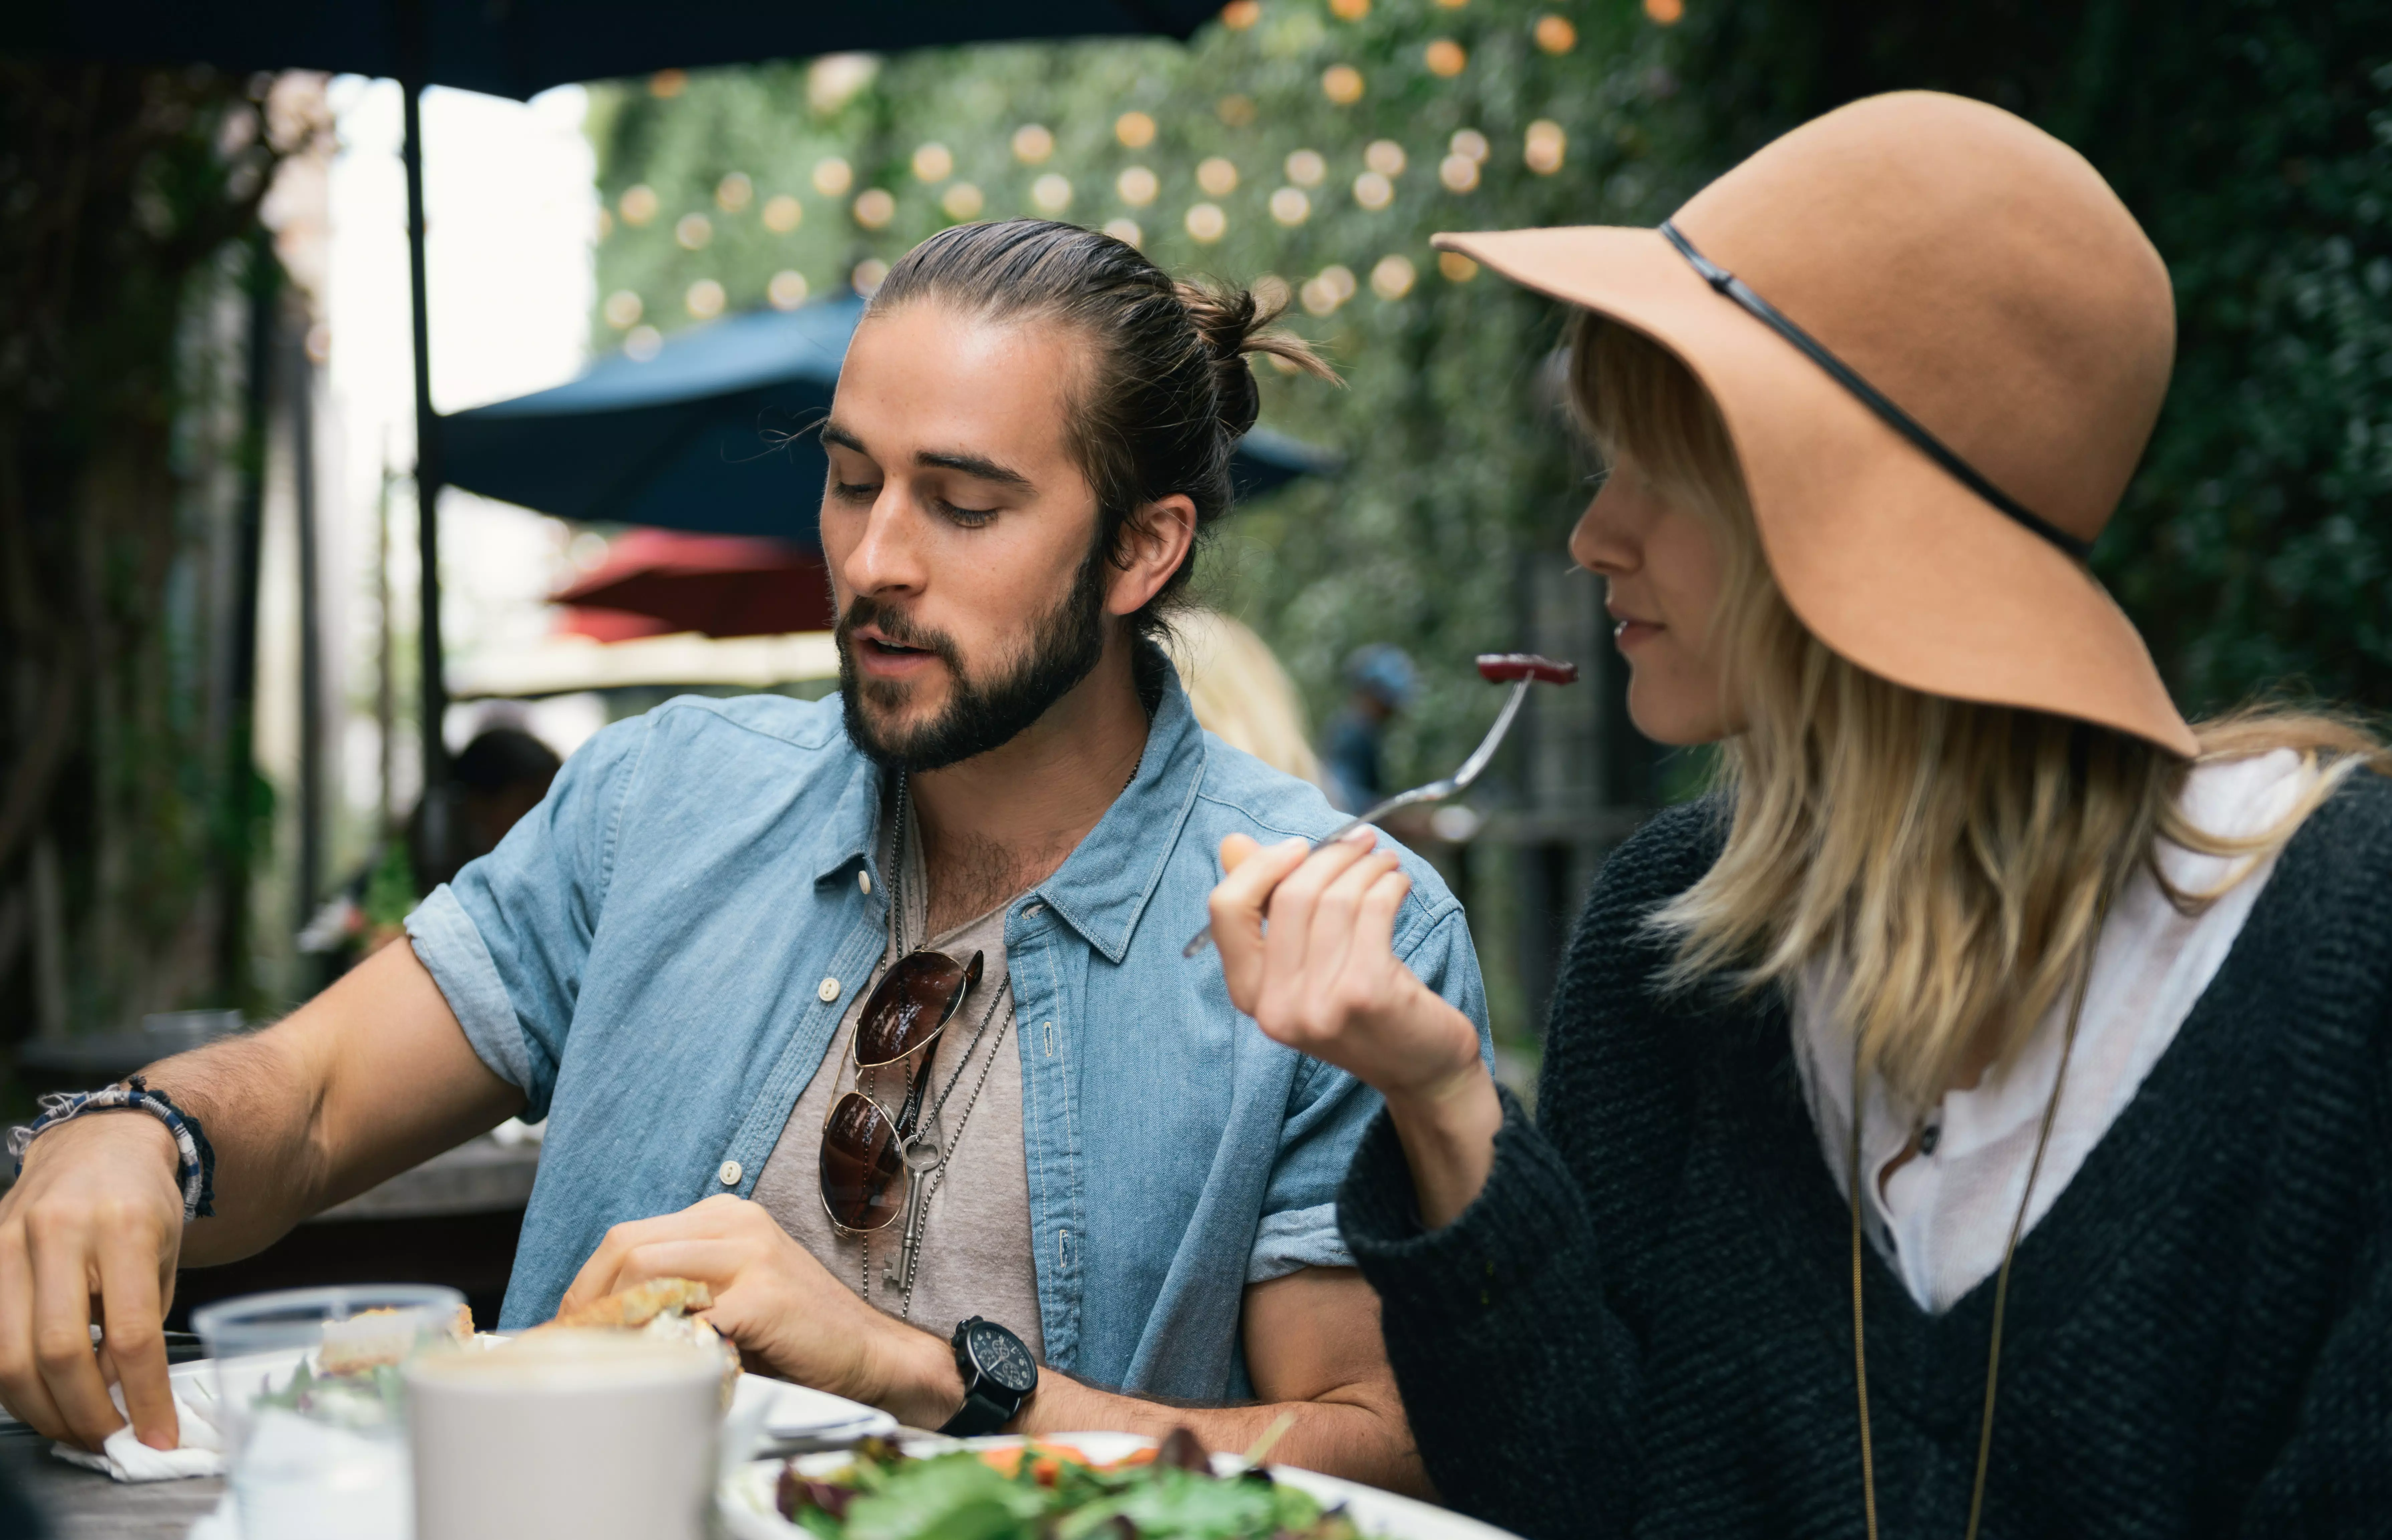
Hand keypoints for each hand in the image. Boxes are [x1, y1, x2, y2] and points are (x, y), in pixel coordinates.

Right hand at [0, 1112, 185, 1450]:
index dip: (144, 1397)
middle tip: (110, 1439)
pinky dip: (13, 1383)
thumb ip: (141, 1326)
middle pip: (59, 1353)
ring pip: (10, 1357)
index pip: (132, 1334)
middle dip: (85, 1414)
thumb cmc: (142, 1205)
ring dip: (43, 1409)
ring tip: (76, 1427)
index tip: (159, 1436)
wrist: (100, 1144)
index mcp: (123, 1228)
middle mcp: (59, 1233)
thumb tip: (119, 1396)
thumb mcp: (165, 1258)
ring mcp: (9, 1244)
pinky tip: (41, 1395)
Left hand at [560, 1195, 961, 1425]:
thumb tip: (601, 1323)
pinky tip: (660, 1365)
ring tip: (607, 1356)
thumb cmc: (796, 1336)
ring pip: (645, 1269)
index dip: (587, 1285)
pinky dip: (661, 1340)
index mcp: (723, 1215)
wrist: (871, 1354)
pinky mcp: (763, 1292)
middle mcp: (735, 1221)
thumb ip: (679, 1290)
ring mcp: (751, 1252)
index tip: (570, 1328)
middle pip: (626, 1245)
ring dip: (614, 1319)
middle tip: (574, 1347)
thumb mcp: (730, 1294)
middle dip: (586, 1300)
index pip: (627, 1237)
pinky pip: (685, 1312)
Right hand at [1209, 831, 1482, 1102]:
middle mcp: (1275, 1006)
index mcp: (1249, 994)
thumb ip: (1267, 906)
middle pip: (1288, 897)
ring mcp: (1319, 1005)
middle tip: (1361, 842)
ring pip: (1334, 900)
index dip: (1261, 866)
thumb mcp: (1306, 963)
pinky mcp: (1366, 994)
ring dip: (1366, 866)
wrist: (1420, 1069)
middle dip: (1330, 856)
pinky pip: (1373, 910)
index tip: (1301, 846)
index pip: (1226, 910)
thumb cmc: (1362, 1004)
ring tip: (1385, 862)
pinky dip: (1389, 884)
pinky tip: (1399, 884)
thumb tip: (1233, 843)